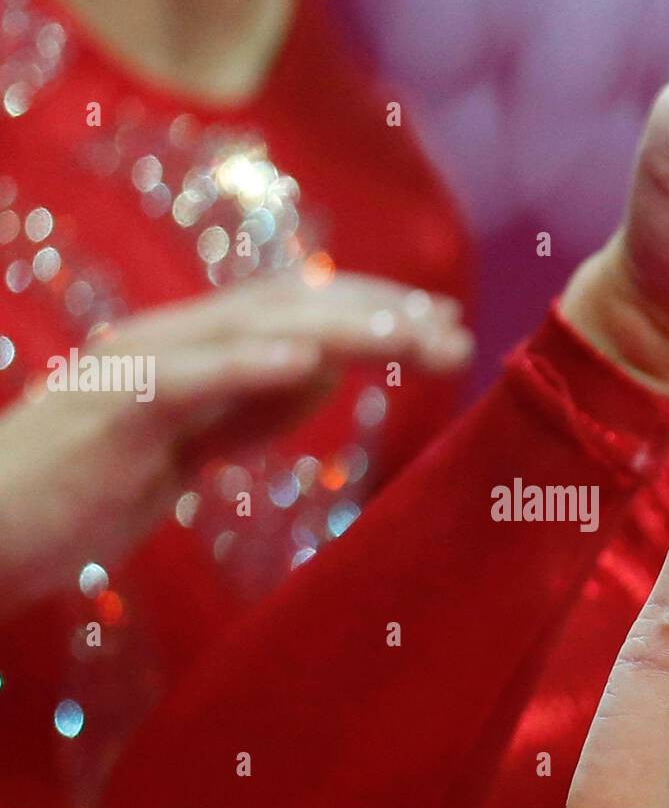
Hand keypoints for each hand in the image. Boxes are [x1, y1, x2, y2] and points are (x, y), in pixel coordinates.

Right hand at [0, 271, 468, 616]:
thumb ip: (247, 408)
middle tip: (453, 330)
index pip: (294, 314)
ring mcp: (136, 369)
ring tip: (411, 334)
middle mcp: (166, 342)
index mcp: (188, 351)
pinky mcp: (111, 411)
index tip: (439, 327)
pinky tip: (313, 360)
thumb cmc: (75, 496)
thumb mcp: (184, 451)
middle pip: (288, 310)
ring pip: (253, 331)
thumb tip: (326, 369)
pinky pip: (190, 381)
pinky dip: (250, 367)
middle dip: (377, 315)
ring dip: (340, 329)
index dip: (368, 312)